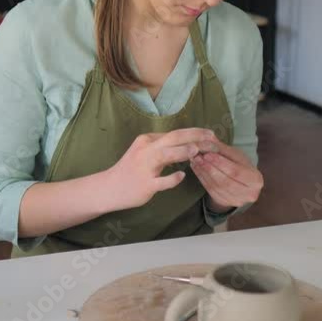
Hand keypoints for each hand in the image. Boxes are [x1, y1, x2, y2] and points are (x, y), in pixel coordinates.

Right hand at [103, 128, 218, 210]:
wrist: (109, 188)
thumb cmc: (130, 170)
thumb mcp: (143, 151)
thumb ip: (161, 146)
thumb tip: (185, 141)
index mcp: (147, 140)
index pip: (175, 133)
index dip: (195, 133)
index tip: (210, 135)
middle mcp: (146, 150)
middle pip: (173, 138)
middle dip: (195, 136)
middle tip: (213, 138)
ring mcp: (145, 168)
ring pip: (166, 155)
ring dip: (183, 151)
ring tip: (198, 151)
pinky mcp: (145, 185)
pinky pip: (161, 181)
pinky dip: (172, 178)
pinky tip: (182, 175)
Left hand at [190, 141, 262, 210]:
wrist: (241, 182)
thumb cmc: (241, 166)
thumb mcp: (236, 155)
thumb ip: (222, 148)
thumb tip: (208, 137)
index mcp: (256, 180)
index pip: (236, 172)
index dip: (221, 163)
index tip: (208, 154)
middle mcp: (249, 194)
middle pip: (225, 181)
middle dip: (210, 169)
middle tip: (198, 157)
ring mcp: (237, 201)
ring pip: (216, 187)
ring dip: (203, 173)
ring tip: (195, 161)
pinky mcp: (225, 203)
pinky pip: (210, 191)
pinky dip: (202, 179)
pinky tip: (196, 168)